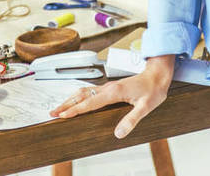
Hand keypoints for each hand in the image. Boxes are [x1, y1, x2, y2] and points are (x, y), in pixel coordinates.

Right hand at [48, 69, 170, 138]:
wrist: (157, 75)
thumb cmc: (152, 90)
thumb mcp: (145, 107)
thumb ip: (131, 120)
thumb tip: (118, 133)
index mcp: (114, 92)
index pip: (90, 102)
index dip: (75, 110)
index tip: (62, 115)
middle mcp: (108, 88)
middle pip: (81, 95)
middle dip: (66, 104)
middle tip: (52, 113)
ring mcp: (107, 87)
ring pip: (84, 92)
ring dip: (70, 99)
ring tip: (59, 108)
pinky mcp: (109, 88)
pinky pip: (89, 91)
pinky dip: (78, 97)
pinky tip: (76, 102)